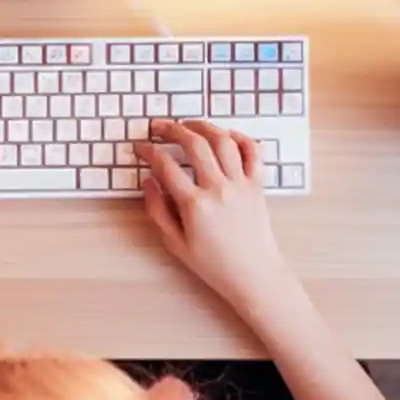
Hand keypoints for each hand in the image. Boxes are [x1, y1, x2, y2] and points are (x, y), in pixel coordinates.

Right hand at [135, 120, 288, 310]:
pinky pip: (252, 150)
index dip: (149, 151)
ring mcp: (241, 184)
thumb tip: (147, 182)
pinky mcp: (258, 184)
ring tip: (188, 125)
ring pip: (223, 140)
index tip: (141, 147)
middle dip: (172, 129)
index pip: (166, 165)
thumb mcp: (175, 243)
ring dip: (203, 126)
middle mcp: (219, 189)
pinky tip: (224, 135)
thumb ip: (157, 210)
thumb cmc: (214, 264)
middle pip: (194, 144)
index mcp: (195, 205)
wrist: (253, 275)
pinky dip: (239, 137)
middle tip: (159, 127)